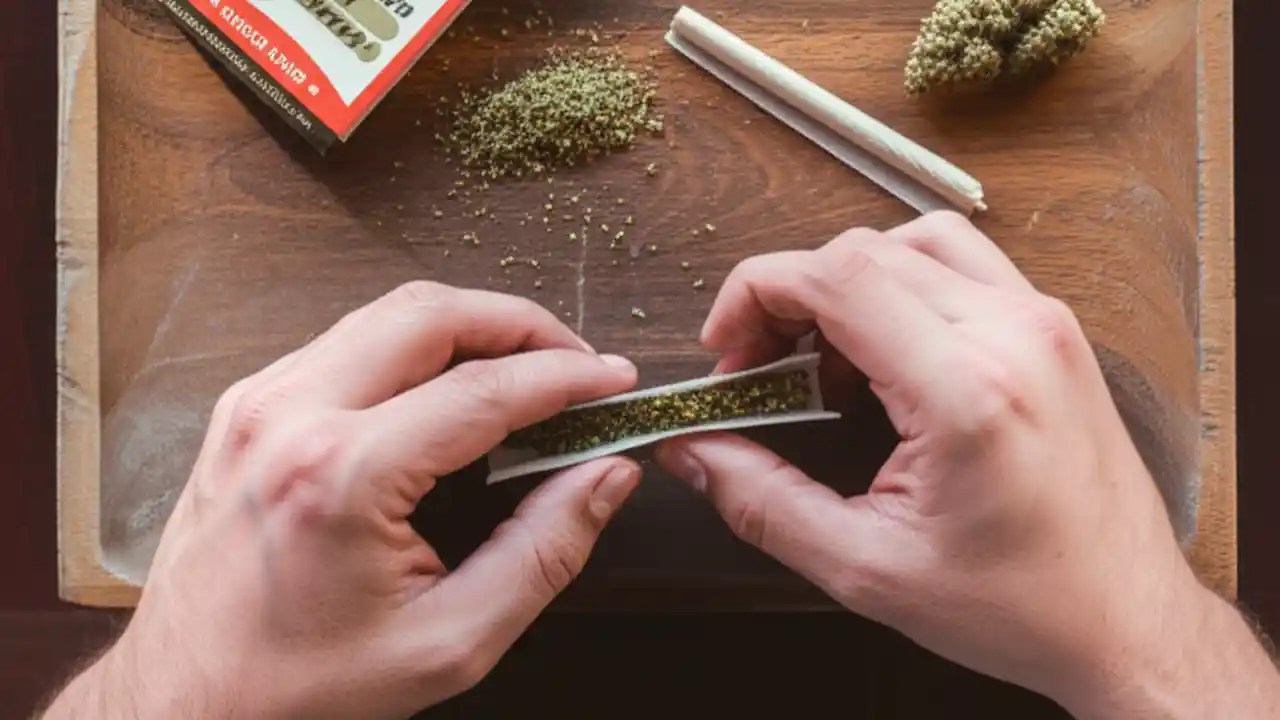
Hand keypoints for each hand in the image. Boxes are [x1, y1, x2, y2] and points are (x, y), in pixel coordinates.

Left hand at [45, 283, 640, 718]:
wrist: (185, 700)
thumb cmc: (304, 684)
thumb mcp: (449, 641)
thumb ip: (542, 552)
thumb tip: (605, 476)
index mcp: (342, 475)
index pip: (483, 390)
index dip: (566, 377)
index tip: (615, 381)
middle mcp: (290, 416)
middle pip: (431, 315)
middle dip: (521, 324)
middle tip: (576, 360)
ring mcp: (259, 402)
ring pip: (387, 314)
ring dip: (470, 326)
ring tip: (526, 367)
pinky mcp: (247, 407)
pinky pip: (349, 341)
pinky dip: (416, 345)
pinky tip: (452, 383)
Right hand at [656, 212, 1278, 716]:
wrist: (1125, 618)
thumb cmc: (1017, 604)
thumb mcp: (867, 568)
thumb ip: (764, 503)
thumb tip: (692, 452)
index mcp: (966, 389)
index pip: (838, 276)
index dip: (756, 293)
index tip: (725, 349)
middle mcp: (1012, 334)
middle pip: (864, 250)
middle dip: (786, 296)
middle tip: (757, 367)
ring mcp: (1041, 322)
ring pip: (912, 242)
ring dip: (844, 282)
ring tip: (819, 356)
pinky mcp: (1052, 328)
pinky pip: (959, 263)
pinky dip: (899, 283)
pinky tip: (880, 348)